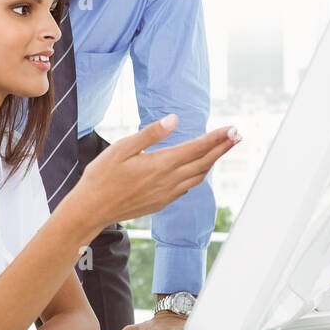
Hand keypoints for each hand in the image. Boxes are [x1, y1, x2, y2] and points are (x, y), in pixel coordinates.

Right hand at [67, 115, 239, 229]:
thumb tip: (174, 120)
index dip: (217, 138)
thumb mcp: (121, 148)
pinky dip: (198, 175)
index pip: (197, 148)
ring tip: (222, 149)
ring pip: (198, 176)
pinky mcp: (161, 203)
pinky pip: (187, 188)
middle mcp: (168, 181)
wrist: (91, 209)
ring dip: (212, 162)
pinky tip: (198, 169)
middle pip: (204, 162)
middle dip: (222, 148)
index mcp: (160, 164)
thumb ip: (150, 134)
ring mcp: (166, 194)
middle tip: (238, 135)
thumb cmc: (101, 176)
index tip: (233, 128)